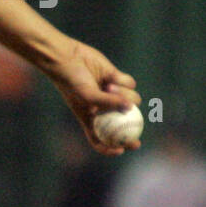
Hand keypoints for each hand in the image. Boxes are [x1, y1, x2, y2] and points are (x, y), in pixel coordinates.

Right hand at [42, 39, 139, 155]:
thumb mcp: (87, 95)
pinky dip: (124, 82)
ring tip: (110, 86)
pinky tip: (111, 77)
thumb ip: (108, 102)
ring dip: (124, 94)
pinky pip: (130, 84)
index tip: (122, 148)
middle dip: (132, 130)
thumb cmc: (71, 81)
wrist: (67, 57)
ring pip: (131, 100)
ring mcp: (111, 94)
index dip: (111, 147)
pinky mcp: (117, 79)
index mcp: (90, 118)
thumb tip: (130, 108)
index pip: (100, 139)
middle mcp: (102, 108)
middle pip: (122, 123)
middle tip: (138, 131)